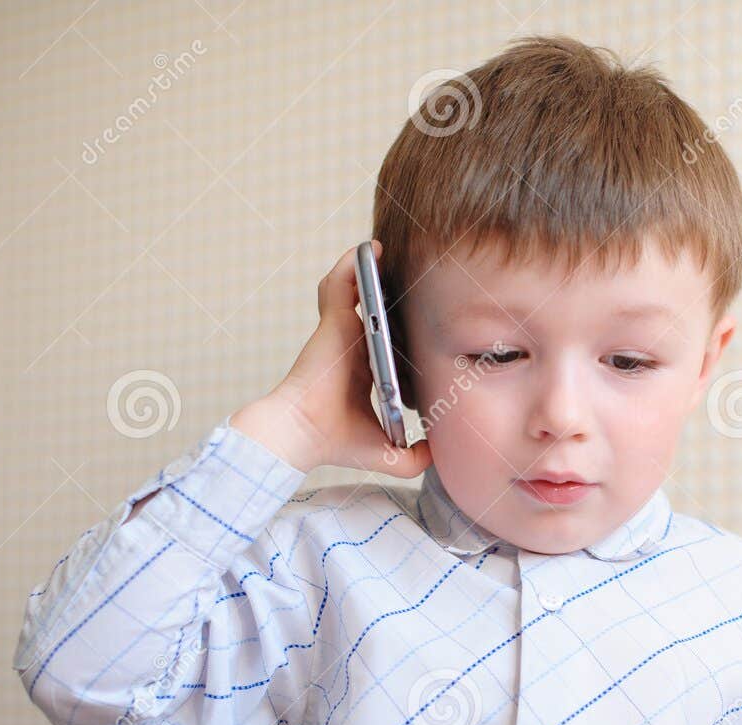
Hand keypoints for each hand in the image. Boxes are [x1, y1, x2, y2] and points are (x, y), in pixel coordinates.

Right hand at [230, 240, 431, 476]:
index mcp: (362, 369)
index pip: (382, 338)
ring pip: (352, 290)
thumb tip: (439, 455)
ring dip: (367, 269)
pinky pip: (339, 284)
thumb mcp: (387, 453)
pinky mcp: (332, 323)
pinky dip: (351, 265)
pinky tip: (369, 250)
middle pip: (371, 308)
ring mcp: (340, 332)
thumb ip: (415, 457)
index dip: (399, 323)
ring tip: (387, 250)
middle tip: (415, 272)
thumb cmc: (335, 442)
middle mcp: (351, 346)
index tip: (425, 312)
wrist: (302, 436)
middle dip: (388, 289)